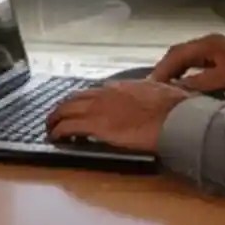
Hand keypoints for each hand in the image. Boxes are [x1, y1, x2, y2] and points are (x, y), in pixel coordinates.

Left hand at [46, 80, 192, 152]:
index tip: (78, 107)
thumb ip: (150, 92)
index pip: (93, 91)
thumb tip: (152, 92)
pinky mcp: (97, 126)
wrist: (174, 118)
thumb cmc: (174, 107)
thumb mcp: (160, 91)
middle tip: (56, 117)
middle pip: (74, 98)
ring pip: (66, 109)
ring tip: (51, 127)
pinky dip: (59, 131)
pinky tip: (55, 137)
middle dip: (62, 107)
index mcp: (122, 86)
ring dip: (55, 118)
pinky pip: (69, 127)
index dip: (82, 100)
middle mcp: (106, 94)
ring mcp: (99, 108)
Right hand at [149, 33, 224, 92]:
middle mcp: (209, 43)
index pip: (175, 55)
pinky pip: (197, 63)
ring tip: (166, 88)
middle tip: (154, 87)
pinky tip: (186, 85)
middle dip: (165, 69)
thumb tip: (176, 90)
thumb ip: (199, 83)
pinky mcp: (223, 56)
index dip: (162, 70)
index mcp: (207, 45)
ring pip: (187, 58)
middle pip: (178, 54)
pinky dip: (187, 72)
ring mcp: (216, 49)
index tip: (151, 84)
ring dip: (175, 71)